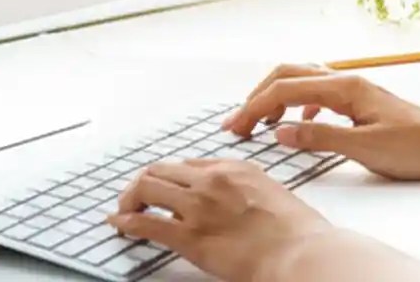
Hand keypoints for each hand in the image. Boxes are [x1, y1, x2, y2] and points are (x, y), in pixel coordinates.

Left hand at [108, 159, 336, 281]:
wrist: (300, 252)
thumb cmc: (297, 232)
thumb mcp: (272, 194)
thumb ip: (246, 190)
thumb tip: (232, 202)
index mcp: (234, 168)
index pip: (189, 165)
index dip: (171, 177)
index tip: (165, 187)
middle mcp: (211, 180)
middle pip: (161, 170)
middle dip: (144, 182)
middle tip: (136, 197)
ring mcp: (197, 207)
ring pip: (147, 188)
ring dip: (130, 198)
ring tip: (124, 209)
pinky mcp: (189, 236)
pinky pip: (146, 223)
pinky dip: (126, 221)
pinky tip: (118, 224)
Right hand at [222, 64, 419, 180]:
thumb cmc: (416, 147)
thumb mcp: (365, 148)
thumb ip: (320, 138)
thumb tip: (280, 132)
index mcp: (344, 88)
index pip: (284, 89)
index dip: (254, 107)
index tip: (235, 128)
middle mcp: (346, 80)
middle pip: (287, 74)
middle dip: (257, 96)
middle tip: (238, 123)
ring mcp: (353, 87)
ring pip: (301, 79)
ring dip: (275, 96)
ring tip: (261, 122)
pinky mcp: (359, 99)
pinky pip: (317, 91)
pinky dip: (297, 102)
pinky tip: (300, 123)